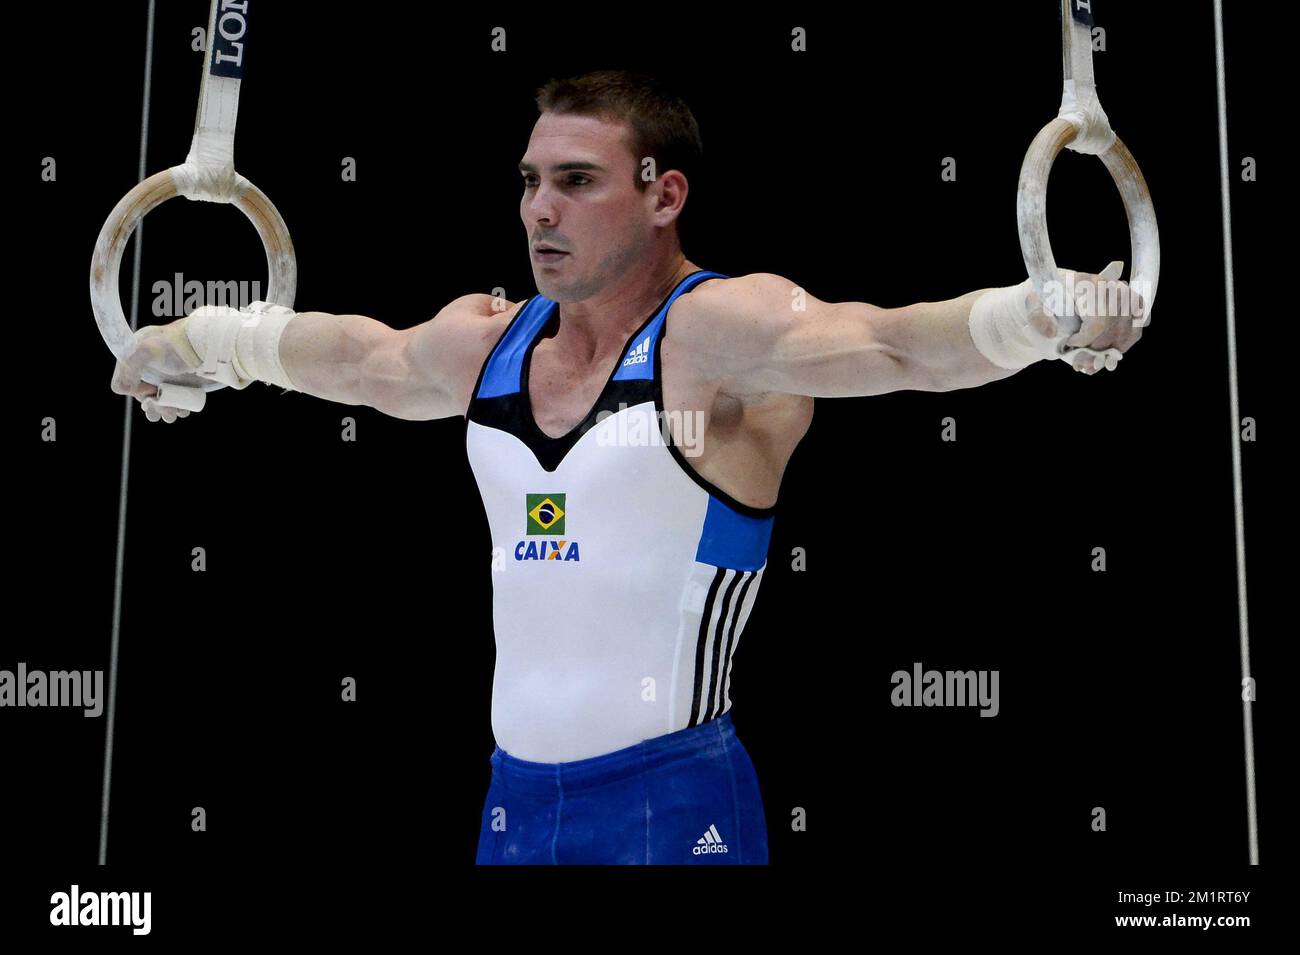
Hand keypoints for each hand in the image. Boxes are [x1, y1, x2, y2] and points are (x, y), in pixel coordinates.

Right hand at [109, 320, 201, 421]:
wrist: (209, 346)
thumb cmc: (177, 344)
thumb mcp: (147, 350)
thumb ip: (129, 368)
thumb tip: (120, 389)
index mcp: (138, 354)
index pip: (127, 378)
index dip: (135, 389)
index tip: (148, 393)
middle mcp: (152, 365)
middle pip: (144, 392)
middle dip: (151, 406)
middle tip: (159, 413)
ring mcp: (169, 375)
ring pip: (161, 399)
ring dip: (164, 410)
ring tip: (171, 415)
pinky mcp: (185, 383)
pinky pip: (177, 400)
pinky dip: (178, 408)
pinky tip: (182, 411)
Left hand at [1025, 261, 1145, 373]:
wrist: (1063, 288)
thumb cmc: (1049, 297)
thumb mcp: (1036, 304)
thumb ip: (1038, 317)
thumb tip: (1051, 333)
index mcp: (1089, 283)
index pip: (1098, 321)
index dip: (1085, 340)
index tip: (1069, 344)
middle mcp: (1112, 287)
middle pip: (1112, 330)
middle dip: (1095, 352)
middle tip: (1079, 363)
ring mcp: (1126, 296)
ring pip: (1126, 333)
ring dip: (1109, 354)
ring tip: (1090, 365)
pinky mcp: (1134, 305)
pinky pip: (1135, 332)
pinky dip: (1120, 347)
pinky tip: (1105, 357)